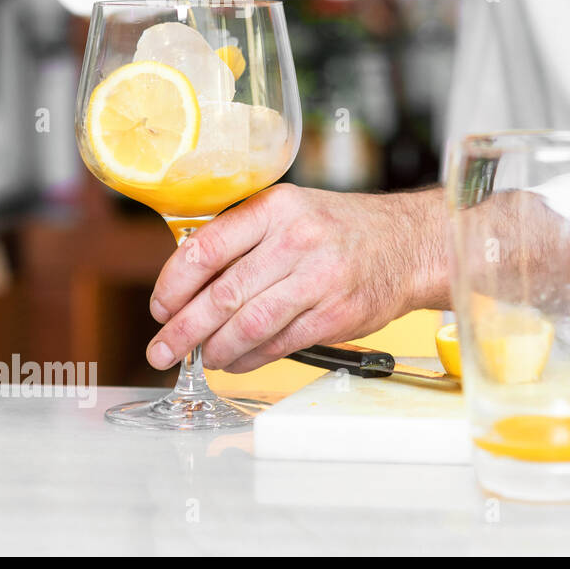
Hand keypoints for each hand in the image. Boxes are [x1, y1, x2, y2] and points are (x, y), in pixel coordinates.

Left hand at [146, 184, 448, 372]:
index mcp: (277, 208)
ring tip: (202, 358)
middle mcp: (298, 239)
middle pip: (223, 293)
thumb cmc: (343, 231)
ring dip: (216, 349)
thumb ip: (244, 238)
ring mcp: (321, 279)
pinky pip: (280, 344)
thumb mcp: (293, 212)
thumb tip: (187, 286)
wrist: (409, 244)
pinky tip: (237, 361)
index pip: (206, 248)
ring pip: (249, 325)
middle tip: (161, 349)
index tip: (159, 307)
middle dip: (183, 330)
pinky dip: (250, 358)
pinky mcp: (337, 314)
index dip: (172, 285)